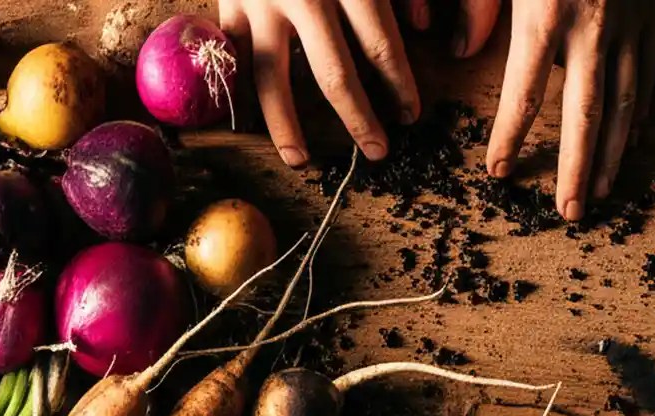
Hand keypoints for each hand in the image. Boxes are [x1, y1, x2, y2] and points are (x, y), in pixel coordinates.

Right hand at [220, 0, 421, 166]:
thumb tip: (427, 26)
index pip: (384, 50)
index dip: (401, 88)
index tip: (411, 115)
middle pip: (336, 77)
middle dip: (360, 121)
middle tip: (378, 152)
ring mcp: (260, 3)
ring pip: (274, 81)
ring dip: (289, 128)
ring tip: (303, 162)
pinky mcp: (227, 3)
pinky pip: (235, 60)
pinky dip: (242, 95)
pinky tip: (252, 124)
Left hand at [405, 0, 654, 220]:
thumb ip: (479, 0)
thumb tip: (461, 46)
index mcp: (548, 11)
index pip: (524, 92)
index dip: (509, 136)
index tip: (498, 171)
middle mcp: (594, 26)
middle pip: (584, 114)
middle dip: (575, 168)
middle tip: (568, 213)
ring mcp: (632, 24)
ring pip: (625, 103)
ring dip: (611, 155)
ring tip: (599, 192)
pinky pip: (649, 76)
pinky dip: (639, 114)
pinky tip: (629, 143)